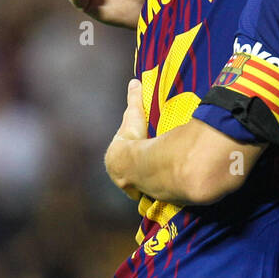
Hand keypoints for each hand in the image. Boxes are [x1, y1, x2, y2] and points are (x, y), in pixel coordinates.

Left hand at [104, 79, 147, 199]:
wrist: (133, 165)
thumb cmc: (132, 138)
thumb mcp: (134, 115)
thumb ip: (135, 99)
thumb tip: (135, 81)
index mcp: (115, 157)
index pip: (123, 154)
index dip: (132, 151)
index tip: (140, 150)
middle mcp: (119, 174)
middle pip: (129, 171)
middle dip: (137, 170)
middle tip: (151, 166)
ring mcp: (130, 187)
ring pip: (138, 185)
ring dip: (145, 183)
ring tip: (159, 180)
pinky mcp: (142, 196)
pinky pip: (149, 194)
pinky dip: (154, 192)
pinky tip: (163, 192)